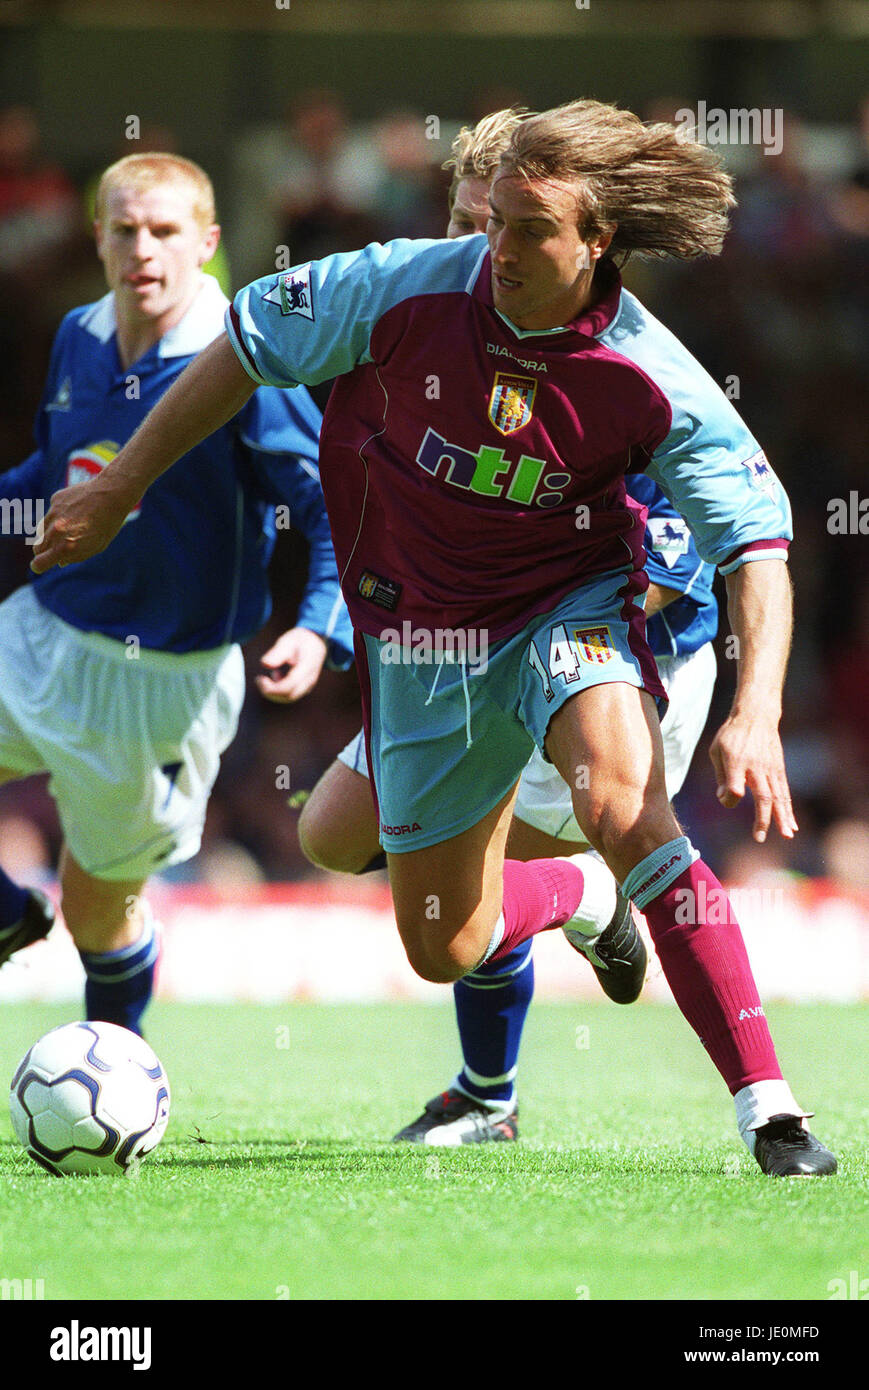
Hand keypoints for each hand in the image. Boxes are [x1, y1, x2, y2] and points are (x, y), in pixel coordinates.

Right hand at [30, 479, 132, 573]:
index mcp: (66, 547)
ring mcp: (53, 514)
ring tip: (71, 528)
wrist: (111, 494)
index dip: (39, 566)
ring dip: (51, 533)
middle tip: (57, 549)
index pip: (39, 563)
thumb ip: (76, 556)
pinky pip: (51, 513)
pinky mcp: (55, 500)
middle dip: (44, 551)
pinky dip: (59, 515)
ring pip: (41, 531)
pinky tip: (76, 510)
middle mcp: (56, 531)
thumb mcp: (96, 547)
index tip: (41, 565)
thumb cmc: (107, 524)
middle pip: (38, 548)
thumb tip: (60, 562)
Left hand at [256, 628, 327, 702]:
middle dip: (271, 692)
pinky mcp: (305, 686)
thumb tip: (264, 664)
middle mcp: (310, 679)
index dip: (272, 687)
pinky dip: (280, 690)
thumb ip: (277, 652)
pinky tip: (276, 675)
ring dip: (274, 692)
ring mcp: (309, 684)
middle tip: (259, 679)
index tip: (260, 678)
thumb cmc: (301, 639)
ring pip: (290, 697)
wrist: (317, 641)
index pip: (289, 686)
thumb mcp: (288, 641)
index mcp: (307, 667)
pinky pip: (292, 694)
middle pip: (289, 696)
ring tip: (266, 677)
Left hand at [709, 713, 797, 842]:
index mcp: (737, 761)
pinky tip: (791, 826)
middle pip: (763, 796)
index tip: (725, 798)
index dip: (730, 796)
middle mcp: (756, 767)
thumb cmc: (732, 735)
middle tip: (759, 838)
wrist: (757, 716)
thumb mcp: (717, 750)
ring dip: (782, 818)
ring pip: (778, 797)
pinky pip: (785, 793)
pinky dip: (788, 810)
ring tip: (786, 836)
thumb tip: (723, 798)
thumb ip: (721, 774)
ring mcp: (771, 770)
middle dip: (762, 818)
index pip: (734, 785)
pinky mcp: (779, 771)